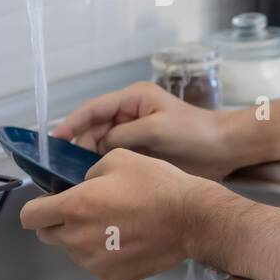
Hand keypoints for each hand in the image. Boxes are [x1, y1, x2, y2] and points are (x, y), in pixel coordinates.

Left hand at [19, 148, 223, 279]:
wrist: (192, 219)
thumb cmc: (158, 186)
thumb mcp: (119, 159)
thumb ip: (90, 173)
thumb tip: (84, 185)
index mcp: (74, 207)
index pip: (30, 217)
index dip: (39, 208)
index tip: (53, 204)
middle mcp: (77, 238)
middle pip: (48, 236)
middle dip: (61, 223)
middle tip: (90, 213)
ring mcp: (94, 262)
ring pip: (75, 252)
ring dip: (86, 240)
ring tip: (117, 227)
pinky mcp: (113, 277)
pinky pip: (99, 265)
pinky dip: (108, 256)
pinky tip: (130, 242)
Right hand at [53, 81, 251, 180]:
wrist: (225, 148)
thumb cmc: (194, 133)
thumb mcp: (156, 129)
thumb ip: (123, 135)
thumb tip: (98, 145)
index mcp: (133, 99)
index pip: (93, 108)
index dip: (72, 123)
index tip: (54, 140)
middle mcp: (130, 114)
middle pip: (94, 127)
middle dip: (77, 144)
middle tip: (61, 166)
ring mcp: (136, 132)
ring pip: (101, 143)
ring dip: (88, 157)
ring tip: (72, 175)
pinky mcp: (142, 150)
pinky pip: (115, 156)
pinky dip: (102, 166)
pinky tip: (92, 180)